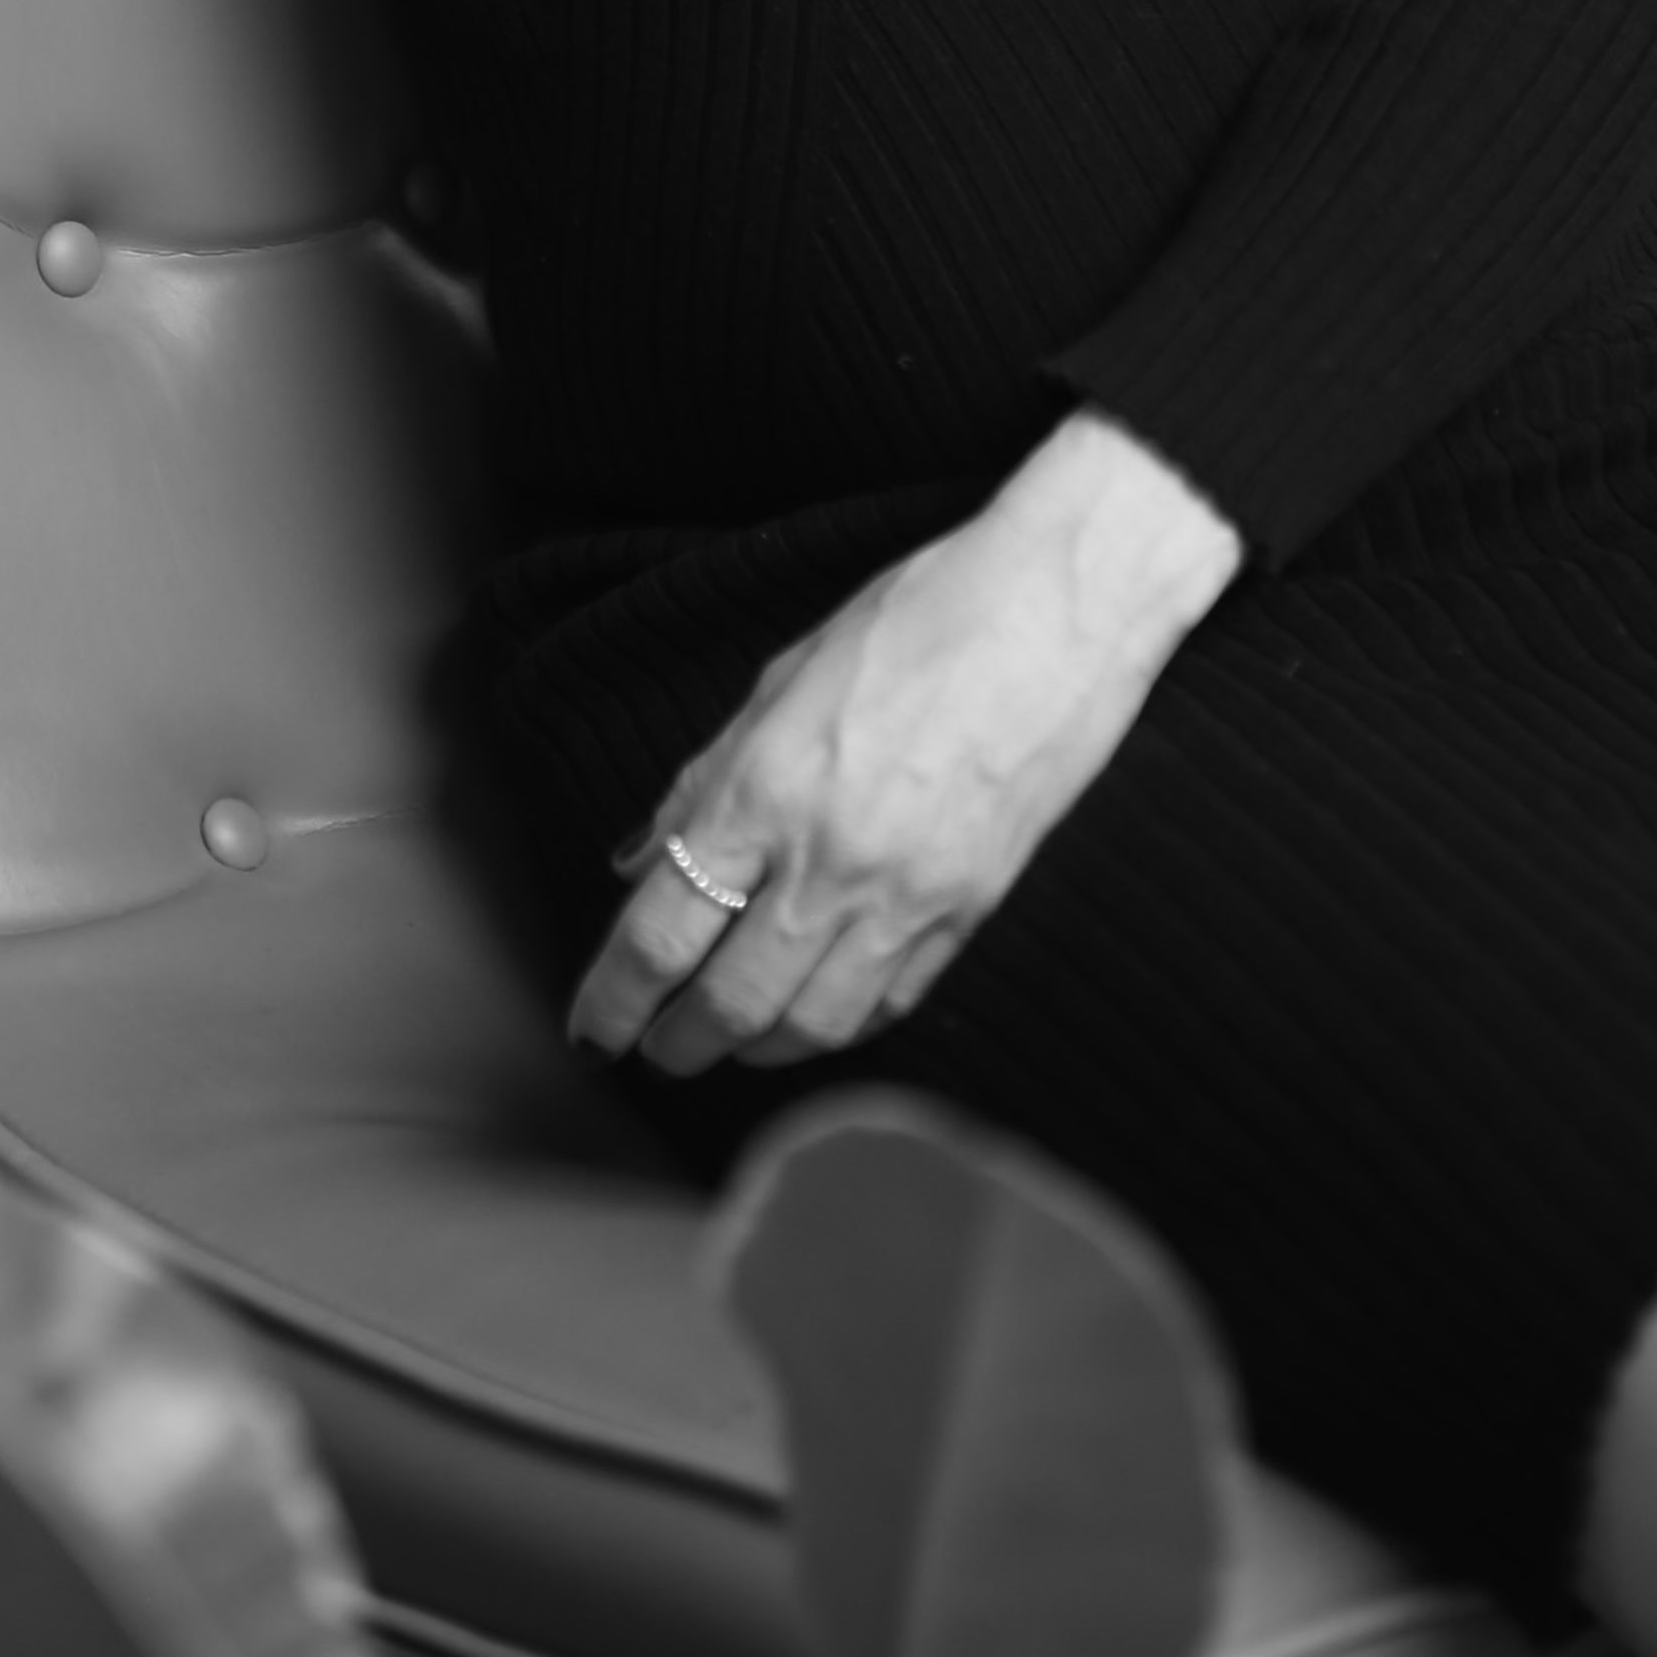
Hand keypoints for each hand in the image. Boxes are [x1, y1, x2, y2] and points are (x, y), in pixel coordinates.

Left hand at [568, 412, 1242, 1080]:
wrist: (1062, 603)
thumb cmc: (918, 617)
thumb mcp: (782, 679)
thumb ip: (707, 779)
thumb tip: (643, 862)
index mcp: (765, 789)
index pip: (661, 933)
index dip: (614, 1000)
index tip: (594, 1030)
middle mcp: (830, 859)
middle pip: (727, 1003)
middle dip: (673, 1044)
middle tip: (651, 1050)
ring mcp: (908, 895)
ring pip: (810, 1026)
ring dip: (751, 1053)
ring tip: (724, 1046)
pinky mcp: (971, 911)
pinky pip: (889, 1005)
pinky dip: (838, 1028)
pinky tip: (812, 1019)